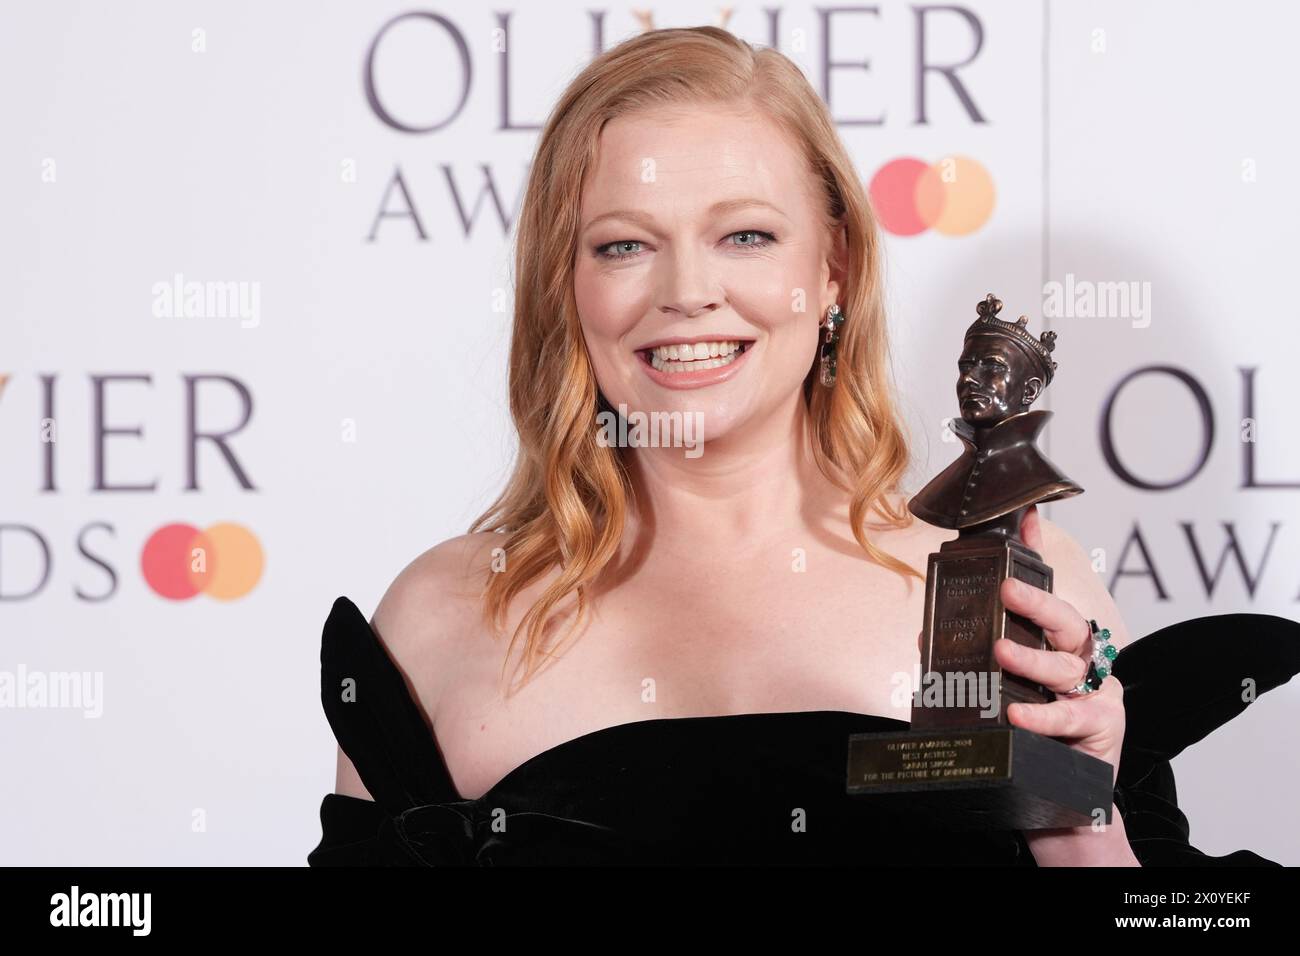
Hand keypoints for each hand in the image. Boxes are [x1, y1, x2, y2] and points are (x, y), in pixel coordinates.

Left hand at [996, 504, 1135, 863]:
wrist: (1059, 810)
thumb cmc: (1028, 745)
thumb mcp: (996, 695)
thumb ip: (967, 664)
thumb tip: (927, 634)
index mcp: (1056, 650)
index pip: (1046, 596)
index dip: (1038, 557)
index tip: (1024, 521)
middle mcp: (1081, 666)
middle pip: (1068, 623)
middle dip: (1037, 601)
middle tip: (1005, 590)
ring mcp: (1097, 697)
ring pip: (1069, 668)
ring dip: (1033, 659)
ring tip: (999, 654)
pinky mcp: (1103, 732)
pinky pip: (1074, 717)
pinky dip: (1045, 716)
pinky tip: (1018, 714)